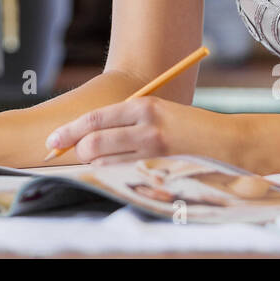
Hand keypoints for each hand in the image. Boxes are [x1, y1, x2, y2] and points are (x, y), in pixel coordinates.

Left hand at [44, 96, 235, 165]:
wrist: (227, 141)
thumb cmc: (188, 126)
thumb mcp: (158, 112)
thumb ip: (127, 120)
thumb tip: (90, 133)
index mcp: (142, 106)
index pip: (95, 119)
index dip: (69, 131)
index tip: (52, 140)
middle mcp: (145, 126)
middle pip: (93, 143)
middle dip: (77, 151)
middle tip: (73, 153)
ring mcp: (153, 150)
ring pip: (104, 162)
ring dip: (93, 164)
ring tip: (96, 160)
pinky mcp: (160, 169)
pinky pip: (122, 174)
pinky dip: (110, 173)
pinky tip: (112, 169)